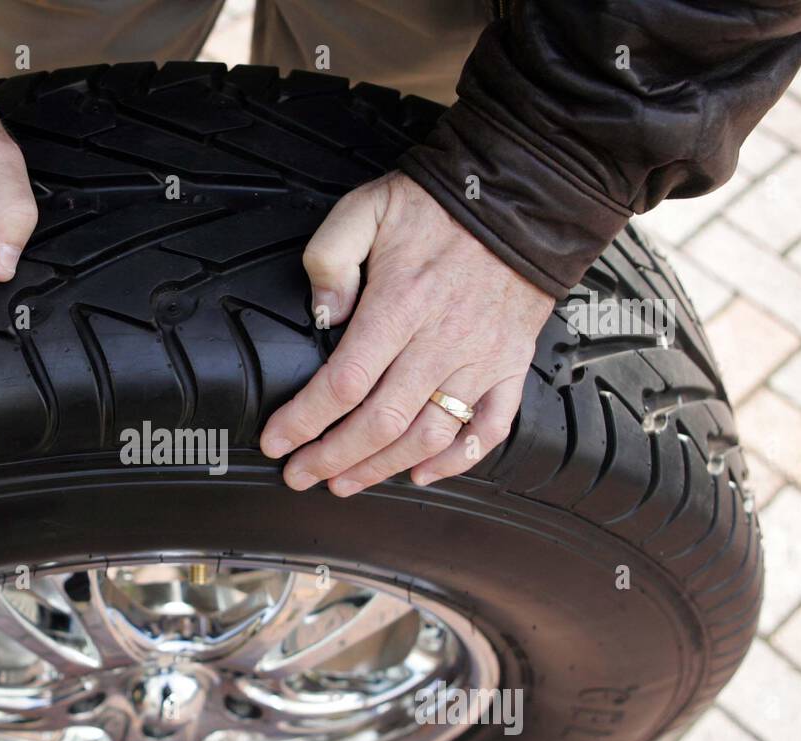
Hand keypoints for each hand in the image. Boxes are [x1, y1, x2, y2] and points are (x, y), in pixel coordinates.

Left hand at [260, 172, 553, 493]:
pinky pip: (488, 429)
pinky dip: (456, 462)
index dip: (305, 420)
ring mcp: (480, 359)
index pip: (344, 381)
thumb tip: (322, 313)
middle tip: (300, 475)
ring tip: (344, 481)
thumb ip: (331, 256)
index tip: (277, 439)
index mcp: (400, 304)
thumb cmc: (441, 205)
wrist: (524, 199)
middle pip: (380, 421)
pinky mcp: (509, 366)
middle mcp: (441, 340)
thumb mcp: (368, 208)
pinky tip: (421, 474)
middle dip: (331, 457)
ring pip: (428, 436)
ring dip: (381, 468)